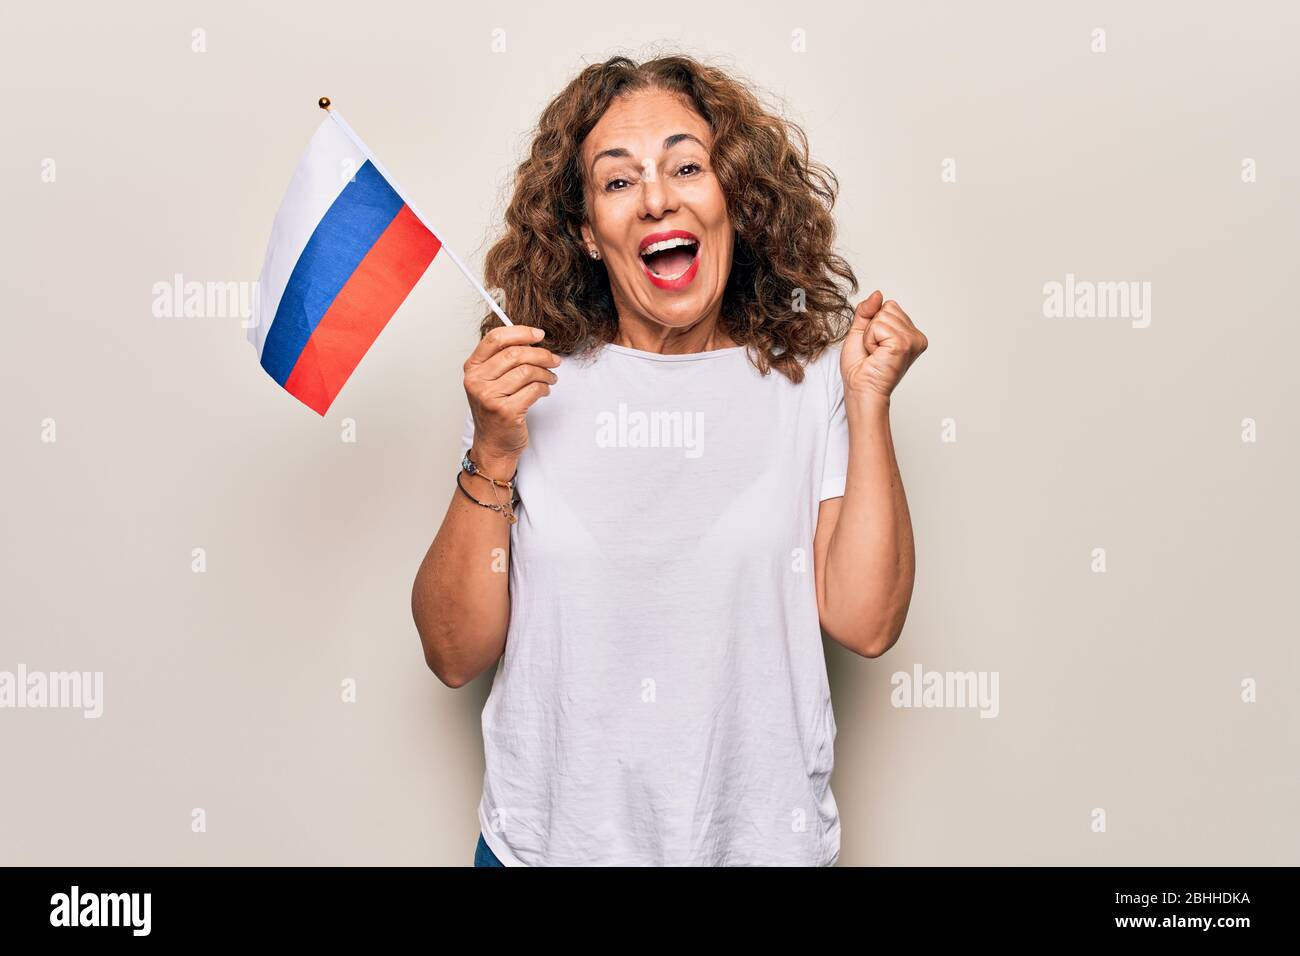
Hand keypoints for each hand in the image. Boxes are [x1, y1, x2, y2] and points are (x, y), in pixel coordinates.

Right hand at [462, 324, 559, 468]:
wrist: (493, 444)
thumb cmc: (495, 411)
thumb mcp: (490, 381)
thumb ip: (503, 359)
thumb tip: (532, 339)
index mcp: (472, 368)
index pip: (495, 338)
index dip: (521, 332)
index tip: (539, 335)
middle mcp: (477, 381)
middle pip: (515, 353)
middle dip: (541, 354)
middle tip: (554, 360)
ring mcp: (489, 397)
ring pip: (527, 371)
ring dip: (546, 373)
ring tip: (551, 378)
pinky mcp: (506, 411)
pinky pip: (534, 389)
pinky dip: (544, 388)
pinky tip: (544, 391)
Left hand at [841, 291, 926, 403]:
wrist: (860, 389)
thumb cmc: (860, 368)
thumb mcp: (860, 332)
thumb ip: (867, 311)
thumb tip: (878, 293)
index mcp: (909, 333)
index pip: (889, 306)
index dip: (873, 323)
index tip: (874, 345)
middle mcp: (916, 336)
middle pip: (888, 307)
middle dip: (872, 328)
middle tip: (874, 350)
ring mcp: (912, 340)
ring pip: (883, 315)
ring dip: (870, 335)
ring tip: (875, 353)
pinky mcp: (904, 344)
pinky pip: (879, 325)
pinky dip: (870, 339)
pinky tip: (876, 354)